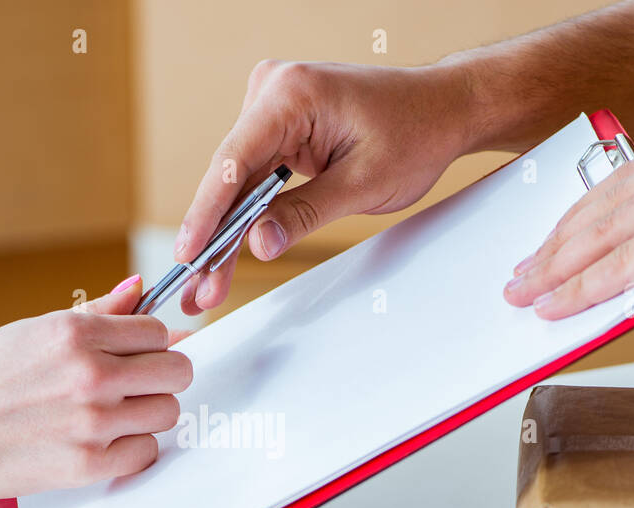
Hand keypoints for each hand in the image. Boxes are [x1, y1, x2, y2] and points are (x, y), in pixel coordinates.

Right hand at [0, 275, 193, 500]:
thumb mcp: (33, 330)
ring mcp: (93, 422)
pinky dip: (131, 450)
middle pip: (177, 372)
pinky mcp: (88, 464)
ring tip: (111, 416)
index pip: (158, 331)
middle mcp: (90, 374)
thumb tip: (140, 291)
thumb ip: (97, 313)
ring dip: (146, 415)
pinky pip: (147, 453)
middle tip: (135, 387)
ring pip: (167, 413)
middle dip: (160, 378)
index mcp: (76, 333)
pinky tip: (102, 442)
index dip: (150, 345)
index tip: (136, 356)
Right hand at [175, 59, 472, 314]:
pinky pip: (254, 177)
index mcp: (292, 94)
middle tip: (198, 288)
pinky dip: (246, 215)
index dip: (206, 213)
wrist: (444, 109)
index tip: (189, 253)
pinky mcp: (280, 127)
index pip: (234, 161)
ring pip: (238, 183)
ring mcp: (273, 108)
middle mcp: (273, 91)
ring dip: (225, 233)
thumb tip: (259, 244)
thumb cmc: (416, 131)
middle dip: (215, 237)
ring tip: (208, 283)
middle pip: (230, 177)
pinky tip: (227, 252)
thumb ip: (304, 214)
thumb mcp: (362, 184)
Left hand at [503, 126, 633, 369]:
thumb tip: (600, 273)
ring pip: (611, 233)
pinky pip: (628, 261)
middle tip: (521, 277)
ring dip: (560, 270)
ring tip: (528, 295)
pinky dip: (587, 288)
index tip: (543, 251)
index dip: (577, 221)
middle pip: (610, 204)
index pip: (625, 184)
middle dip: (557, 247)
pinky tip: (560, 306)